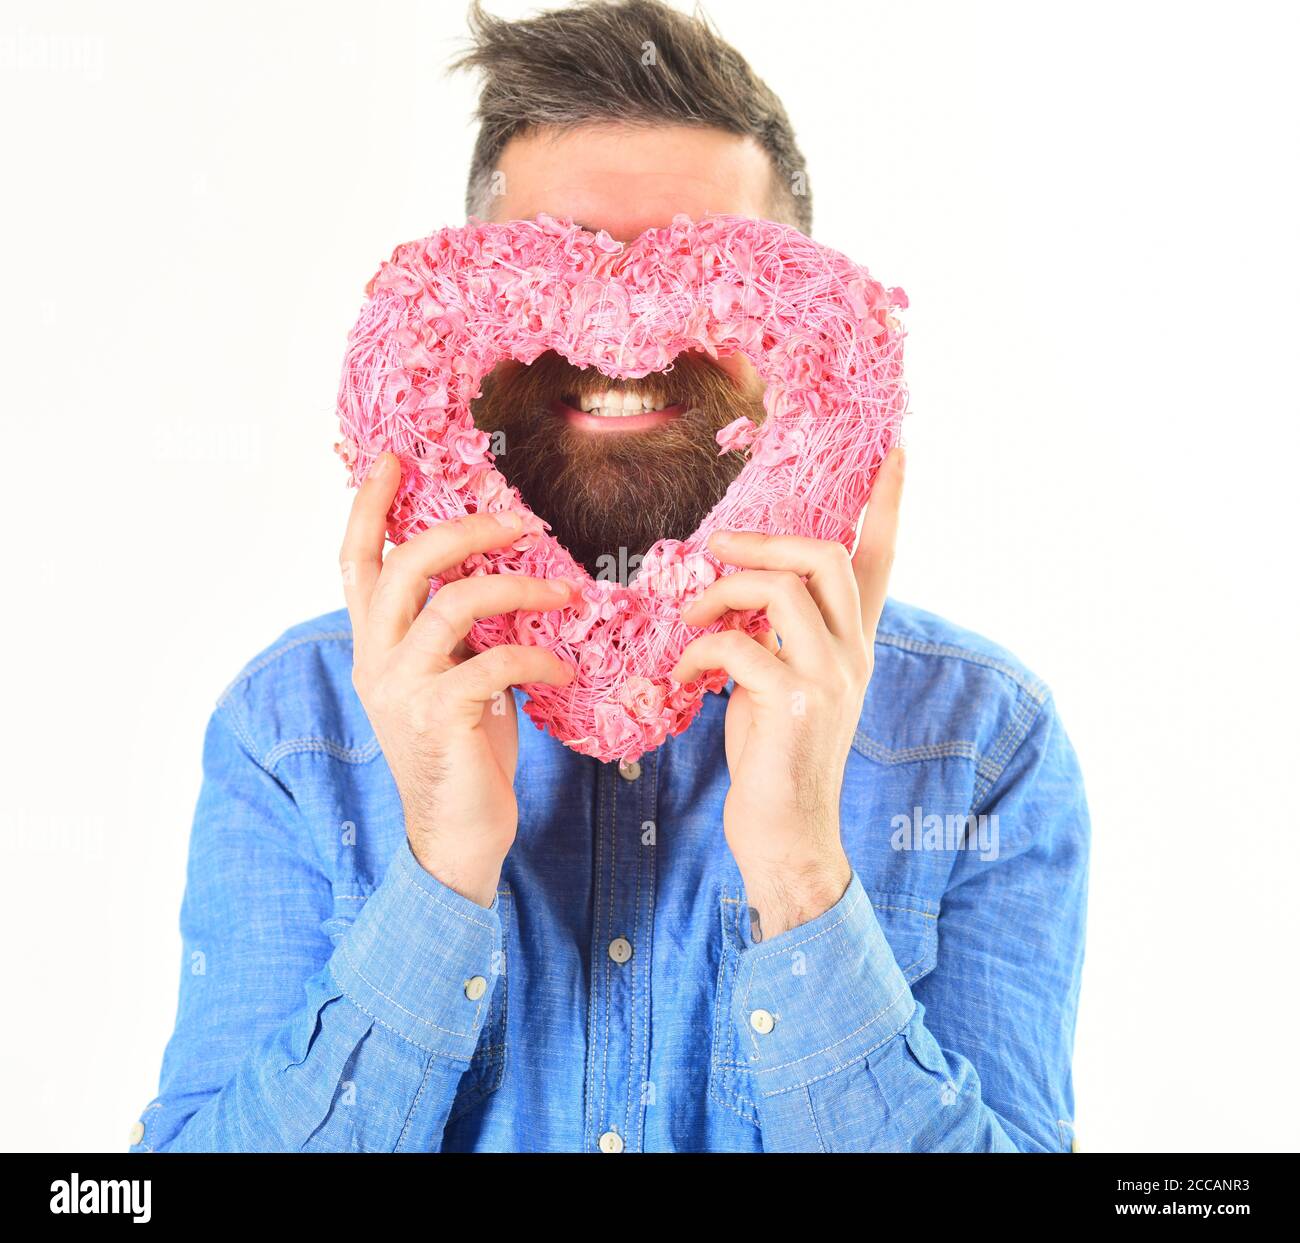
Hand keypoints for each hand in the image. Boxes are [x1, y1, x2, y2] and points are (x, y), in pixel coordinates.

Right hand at [340, 452, 575, 905]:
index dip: (371, 508)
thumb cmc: (462, 750)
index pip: (356, 562)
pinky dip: (537, 656)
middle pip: (404, 566)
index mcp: (374, 645)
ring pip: (451, 605)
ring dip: (517, 588)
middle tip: (519, 521)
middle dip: (464, 530)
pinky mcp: (440, 720)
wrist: (457, 834)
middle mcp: (376, 661)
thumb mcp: (451, 679)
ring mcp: (403, 691)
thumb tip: (494, 574)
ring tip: (564, 593)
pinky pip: (494, 662)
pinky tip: (563, 667)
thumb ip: (453, 632)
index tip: (393, 459)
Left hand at [671, 446, 904, 939]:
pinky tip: (683, 676)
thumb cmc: (775, 760)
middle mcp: (853, 654)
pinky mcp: (795, 701)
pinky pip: (737, 643)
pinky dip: (699, 651)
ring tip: (691, 619)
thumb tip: (734, 596)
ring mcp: (830, 676)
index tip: (895, 450)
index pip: (881, 561)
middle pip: (823, 557)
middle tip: (718, 550)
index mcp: (854, 647)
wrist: (788, 836)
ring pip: (781, 588)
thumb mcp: (780, 688)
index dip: (886, 505)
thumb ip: (774, 639)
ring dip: (721, 593)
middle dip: (762, 543)